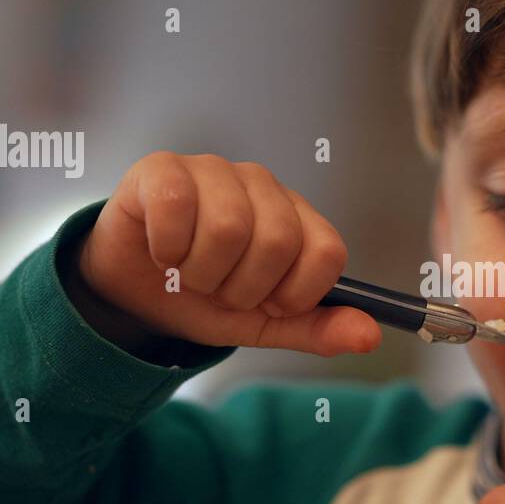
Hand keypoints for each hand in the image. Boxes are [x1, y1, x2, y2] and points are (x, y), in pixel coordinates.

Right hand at [77, 151, 380, 355]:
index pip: (328, 253)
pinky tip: (161, 251)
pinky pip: (176, 208)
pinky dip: (166, 249)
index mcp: (298, 219)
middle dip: (243, 289)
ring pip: (228, 227)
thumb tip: (369, 336)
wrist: (135, 294)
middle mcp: (263, 186)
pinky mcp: (163, 168)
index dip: (296, 294)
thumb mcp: (266, 325)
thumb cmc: (206, 299)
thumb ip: (318, 328)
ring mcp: (215, 170)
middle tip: (219, 289)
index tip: (267, 305)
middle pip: (279, 241)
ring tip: (188, 272)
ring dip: (201, 273)